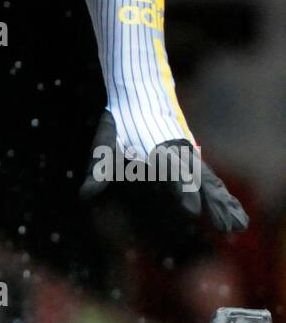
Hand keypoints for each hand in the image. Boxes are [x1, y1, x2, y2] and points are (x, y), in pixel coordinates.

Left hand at [80, 109, 248, 233]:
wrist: (138, 94)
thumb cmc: (120, 123)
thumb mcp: (105, 145)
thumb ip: (98, 171)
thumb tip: (84, 194)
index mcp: (158, 150)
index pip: (173, 172)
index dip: (183, 190)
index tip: (191, 210)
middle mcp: (178, 154)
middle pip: (200, 182)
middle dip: (214, 205)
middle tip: (227, 227)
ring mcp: (189, 156)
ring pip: (210, 182)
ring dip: (224, 204)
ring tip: (239, 226)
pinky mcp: (193, 160)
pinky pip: (212, 179)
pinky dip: (223, 195)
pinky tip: (235, 212)